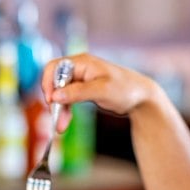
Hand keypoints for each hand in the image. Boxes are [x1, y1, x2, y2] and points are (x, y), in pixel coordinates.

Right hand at [41, 53, 159, 129]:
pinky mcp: (83, 90)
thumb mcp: (102, 91)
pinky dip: (65, 110)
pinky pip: (67, 99)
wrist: (141, 97)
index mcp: (82, 62)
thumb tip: (55, 96)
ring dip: (58, 108)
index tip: (50, 101)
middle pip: (54, 81)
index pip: (54, 67)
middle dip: (53, 100)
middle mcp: (79, 68)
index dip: (48, 83)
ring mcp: (81, 79)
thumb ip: (78, 92)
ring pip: (59, 93)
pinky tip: (64, 122)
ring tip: (60, 126)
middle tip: (55, 118)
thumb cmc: (125, 89)